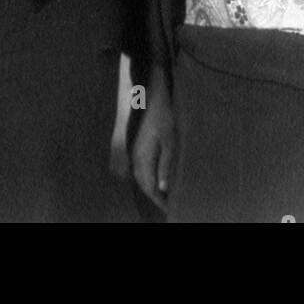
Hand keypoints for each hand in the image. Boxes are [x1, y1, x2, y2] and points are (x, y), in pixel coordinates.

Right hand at [131, 67, 175, 211]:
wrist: (151, 96)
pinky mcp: (136, 146)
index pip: (148, 187)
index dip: (158, 200)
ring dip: (150, 187)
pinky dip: (148, 176)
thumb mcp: (169, 140)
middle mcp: (135, 156)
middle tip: (168, 205)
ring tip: (164, 195)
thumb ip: (165, 164)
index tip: (169, 208)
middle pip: (143, 183)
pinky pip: (140, 167)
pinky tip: (156, 176)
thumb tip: (161, 187)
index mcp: (142, 157)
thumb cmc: (163, 116)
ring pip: (140, 176)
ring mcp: (134, 151)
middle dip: (154, 196)